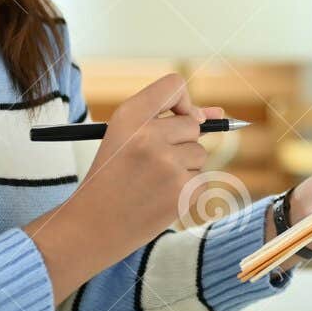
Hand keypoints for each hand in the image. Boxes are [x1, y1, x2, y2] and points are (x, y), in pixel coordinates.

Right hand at [27, 73, 211, 298]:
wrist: (92, 225)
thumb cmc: (111, 178)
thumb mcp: (125, 138)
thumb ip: (169, 119)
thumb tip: (219, 114)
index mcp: (128, 116)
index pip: (174, 85)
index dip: (182, 101)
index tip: (178, 117)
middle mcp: (149, 136)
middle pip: (193, 124)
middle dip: (181, 142)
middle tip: (151, 162)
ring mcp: (168, 164)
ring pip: (199, 153)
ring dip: (184, 167)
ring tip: (152, 182)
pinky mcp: (182, 190)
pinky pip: (202, 179)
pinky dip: (187, 189)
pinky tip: (160, 198)